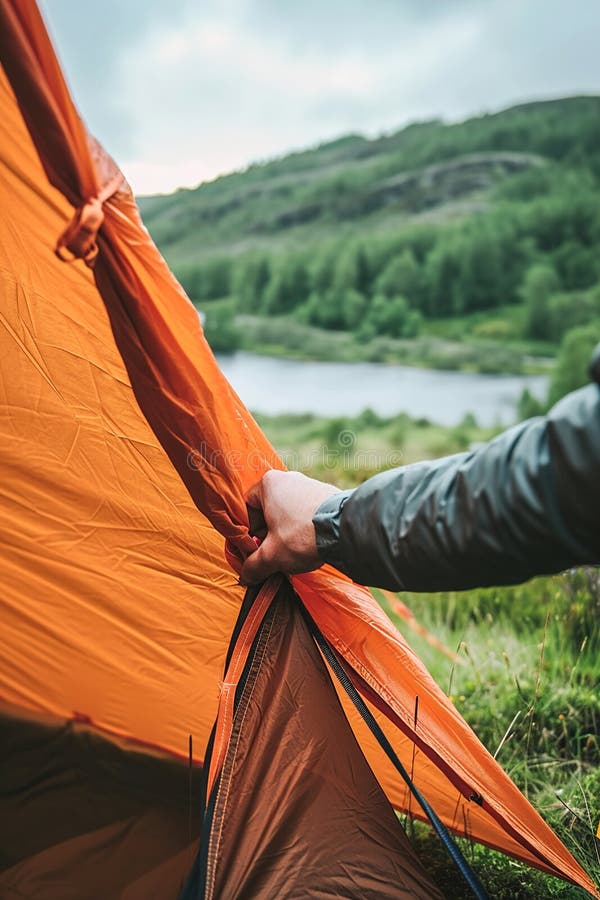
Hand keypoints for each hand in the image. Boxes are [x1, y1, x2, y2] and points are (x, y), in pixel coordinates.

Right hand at [239, 470, 339, 584]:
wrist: (344, 529)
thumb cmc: (302, 535)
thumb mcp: (271, 556)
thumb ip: (253, 566)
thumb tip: (246, 576)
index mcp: (269, 483)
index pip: (248, 506)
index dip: (249, 530)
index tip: (256, 548)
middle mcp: (289, 478)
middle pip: (269, 509)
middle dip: (269, 532)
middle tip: (274, 552)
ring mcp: (310, 483)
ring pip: (289, 511)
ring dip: (287, 531)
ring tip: (294, 550)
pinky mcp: (327, 493)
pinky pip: (307, 511)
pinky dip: (305, 526)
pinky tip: (310, 542)